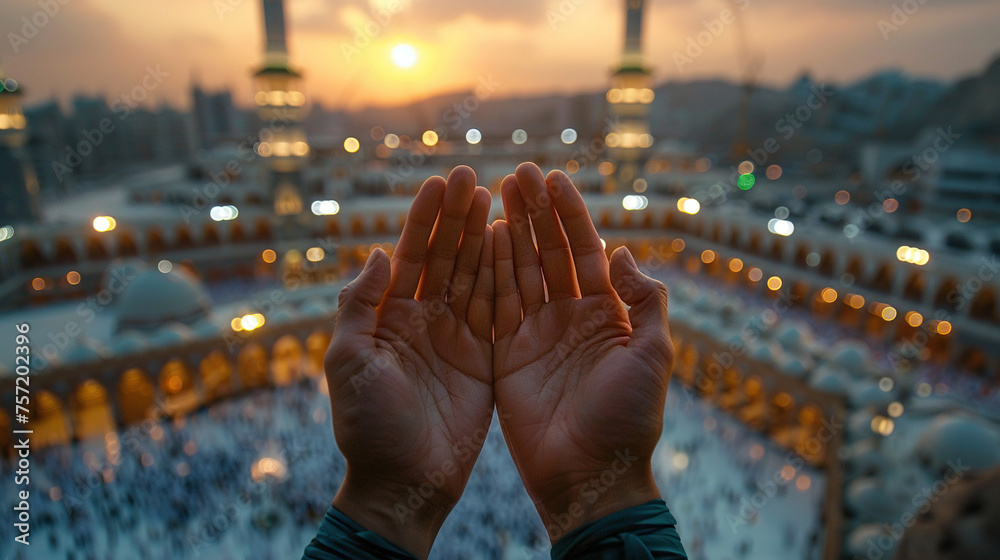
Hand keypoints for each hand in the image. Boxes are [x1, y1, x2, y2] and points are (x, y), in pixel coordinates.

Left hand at [325, 166, 494, 558]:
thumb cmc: (367, 426)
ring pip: (474, 276)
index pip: (411, 256)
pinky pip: (497, 310)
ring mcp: (454, 337)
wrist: (403, 480)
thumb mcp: (350, 363)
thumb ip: (360, 307)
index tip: (442, 182)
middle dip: (458, 218)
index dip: (426, 220)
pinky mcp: (482, 358)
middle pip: (446, 257)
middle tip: (474, 177)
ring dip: (484, 238)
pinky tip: (515, 246)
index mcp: (389, 317)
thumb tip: (377, 255)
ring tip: (500, 199)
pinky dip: (506, 278)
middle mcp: (422, 320)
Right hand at [492, 163, 673, 541]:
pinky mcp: (506, 356)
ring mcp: (536, 335)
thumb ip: (644, 300)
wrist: (589, 476)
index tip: (552, 179)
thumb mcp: (652, 356)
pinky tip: (479, 240)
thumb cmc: (628, 419)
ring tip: (496, 193)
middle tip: (517, 174)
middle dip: (534, 213)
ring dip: (508, 233)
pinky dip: (487, 273)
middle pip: (547, 253)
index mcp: (605, 314)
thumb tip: (622, 252)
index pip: (584, 251)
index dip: (569, 215)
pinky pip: (494, 306)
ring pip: (518, 272)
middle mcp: (569, 317)